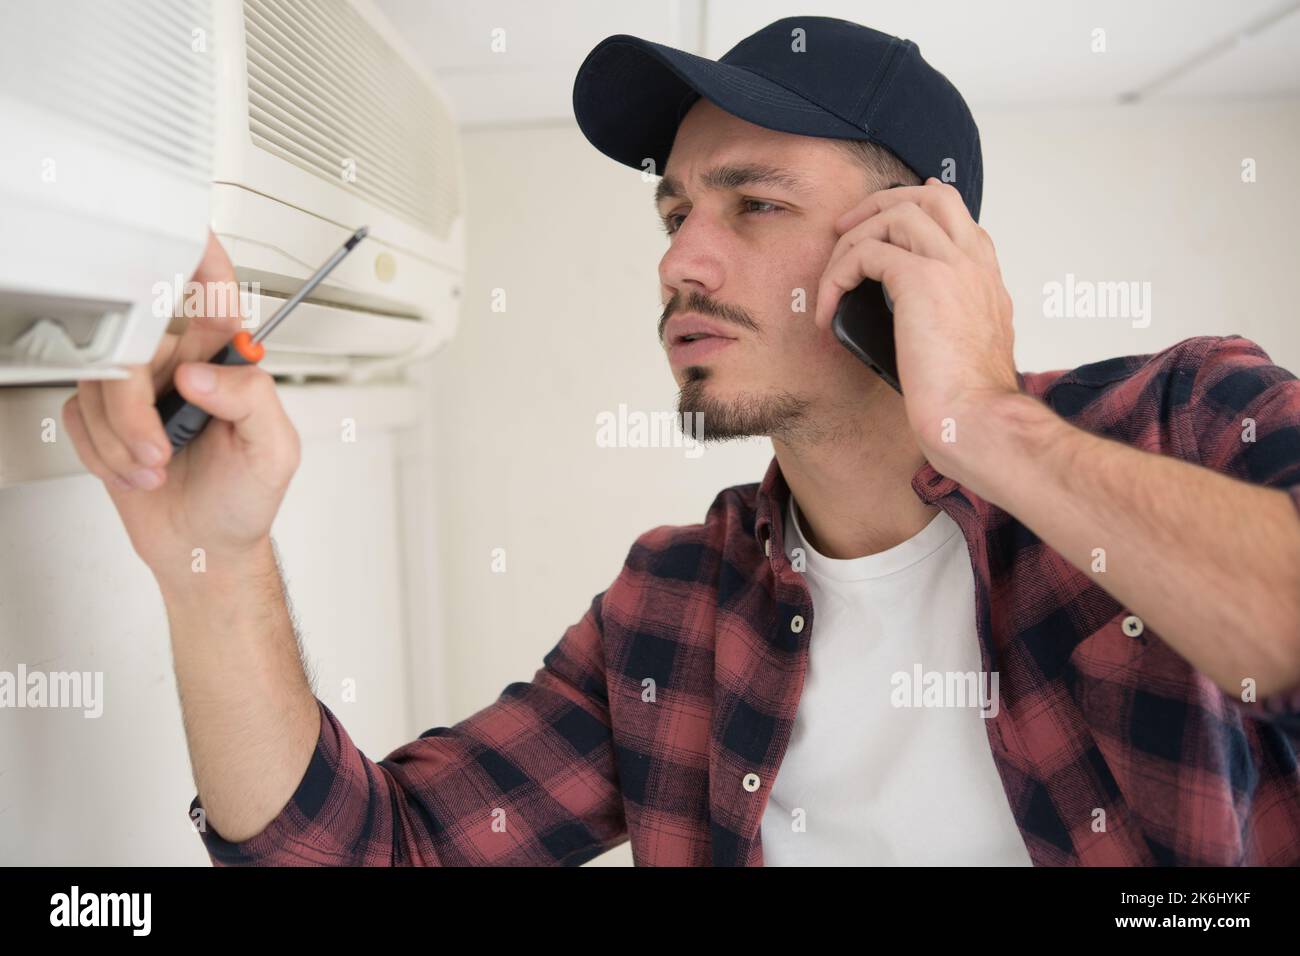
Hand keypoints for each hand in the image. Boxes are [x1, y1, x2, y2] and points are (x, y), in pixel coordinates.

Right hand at [62, 230, 300, 580]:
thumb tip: (201, 371)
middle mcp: (180, 366)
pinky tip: (136, 471)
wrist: (204, 549)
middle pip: (133, 345)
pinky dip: (103, 452)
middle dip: (135, 407)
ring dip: (122, 440)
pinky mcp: (105, 417)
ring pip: (101, 384)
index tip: (189, 229)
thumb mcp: (273, 452)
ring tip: (157, 468)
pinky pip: (80, 413)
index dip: (201, 257)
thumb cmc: (247, 500)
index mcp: (226, 362)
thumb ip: (251, 401)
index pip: (214, 295)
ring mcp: (139, 390)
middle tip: (160, 446)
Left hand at [814, 178, 1021, 475]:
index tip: (884, 224)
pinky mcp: (921, 279)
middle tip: (845, 230)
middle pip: (928, 195)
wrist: (977, 420)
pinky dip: (837, 277)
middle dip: (880, 204)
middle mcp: (974, 262)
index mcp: (987, 277)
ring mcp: (951, 265)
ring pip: (895, 214)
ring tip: (830, 279)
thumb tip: (906, 323)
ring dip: (852, 240)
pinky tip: (827, 311)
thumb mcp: (963, 349)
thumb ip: (946, 321)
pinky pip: (865, 253)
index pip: (956, 217)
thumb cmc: (967, 402)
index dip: (917, 210)